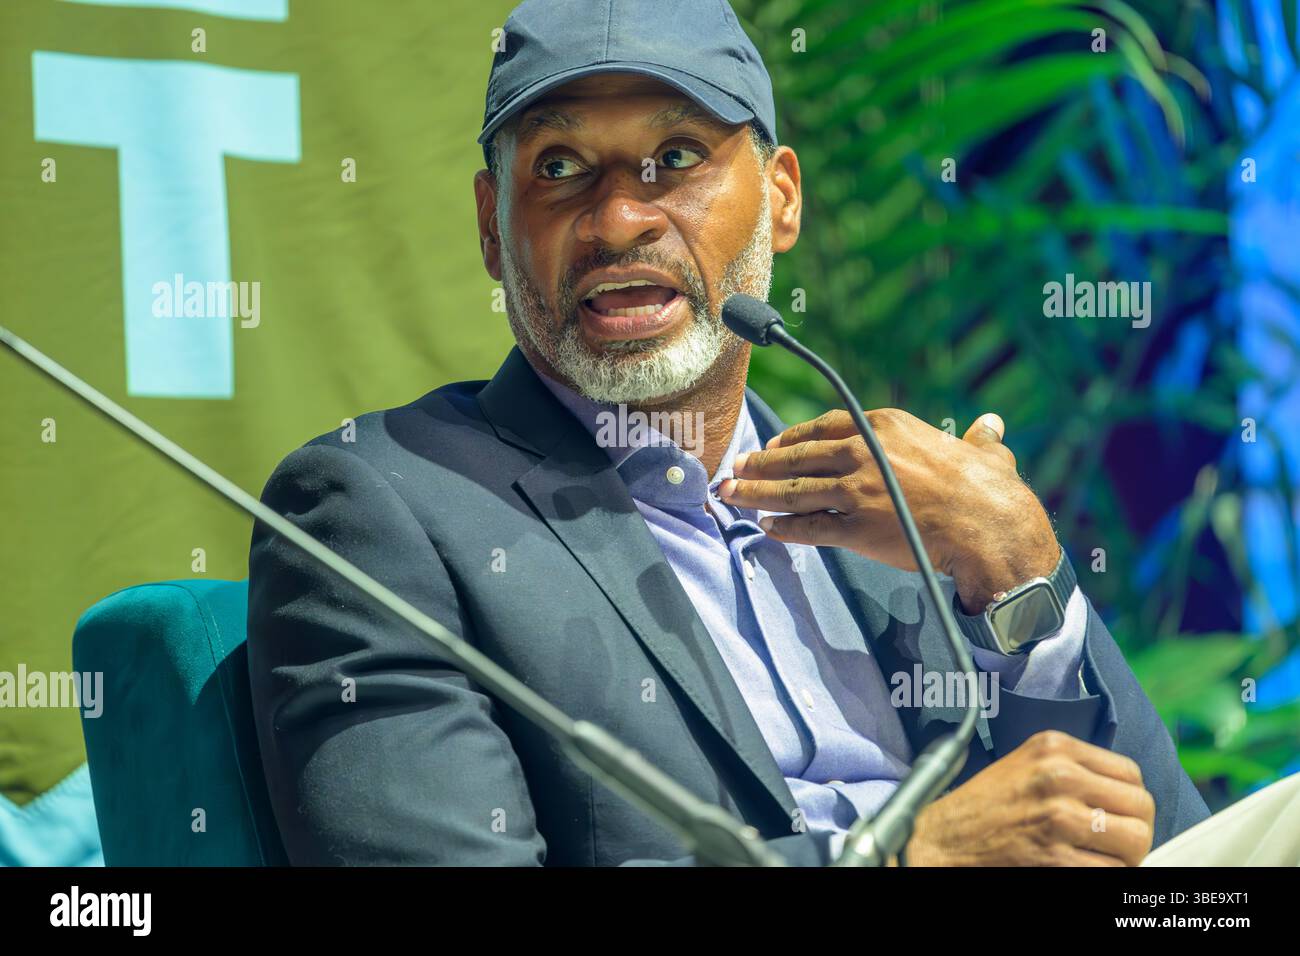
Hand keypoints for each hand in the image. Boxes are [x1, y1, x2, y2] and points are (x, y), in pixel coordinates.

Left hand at [717, 408, 1059, 611]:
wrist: (988, 527)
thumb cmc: (989, 489)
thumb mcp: (980, 451)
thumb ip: (976, 438)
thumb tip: (990, 427)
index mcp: (883, 427)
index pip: (823, 427)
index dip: (792, 436)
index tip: (773, 443)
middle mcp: (862, 453)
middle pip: (797, 456)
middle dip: (761, 462)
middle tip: (736, 466)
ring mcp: (855, 490)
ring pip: (792, 490)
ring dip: (756, 492)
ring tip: (731, 495)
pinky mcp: (854, 527)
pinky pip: (809, 527)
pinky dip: (784, 527)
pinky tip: (768, 528)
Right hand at [905, 731, 1155, 865]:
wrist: (940, 840)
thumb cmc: (982, 808)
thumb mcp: (1026, 766)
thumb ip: (1073, 770)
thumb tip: (1124, 796)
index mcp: (1054, 747)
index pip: (1131, 774)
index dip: (1129, 802)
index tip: (1115, 818)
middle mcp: (1060, 776)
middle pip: (1142, 807)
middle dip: (1133, 832)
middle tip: (1111, 847)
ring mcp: (1058, 817)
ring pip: (1136, 842)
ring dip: (1123, 858)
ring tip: (1095, 859)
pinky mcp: (1056, 859)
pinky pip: (1111, 873)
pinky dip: (1103, 875)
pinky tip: (1078, 870)